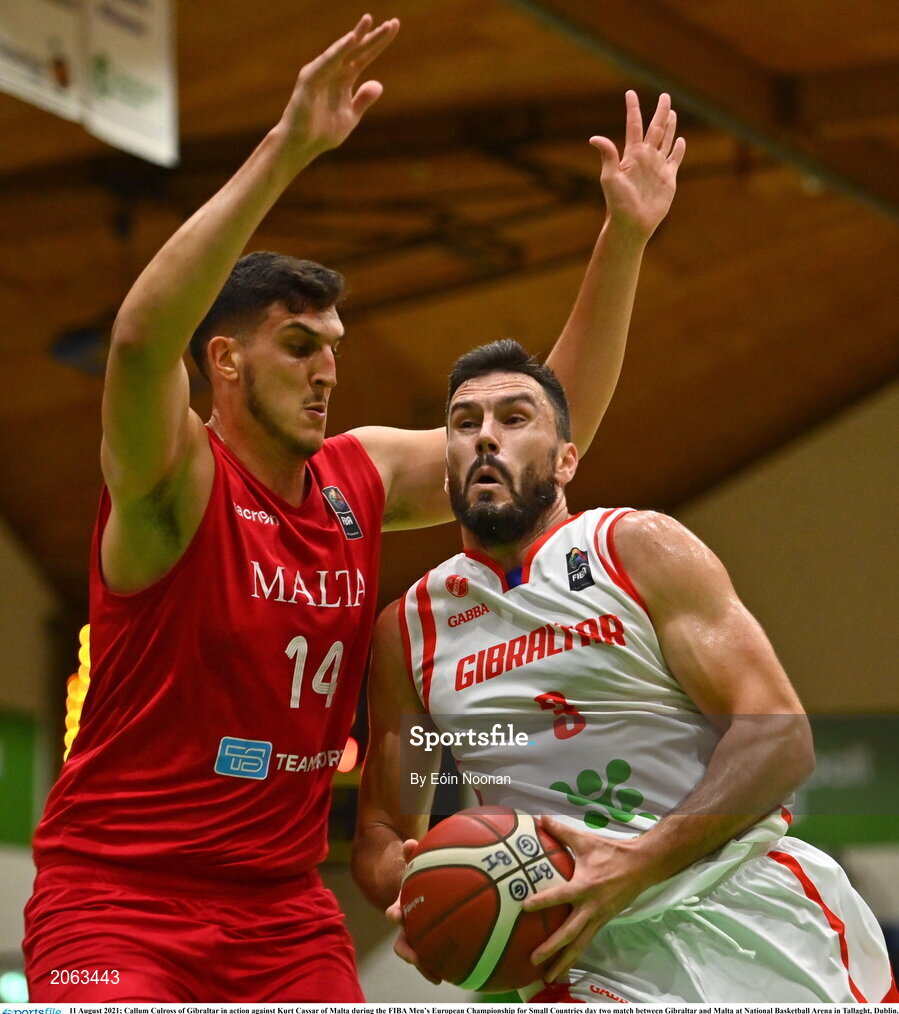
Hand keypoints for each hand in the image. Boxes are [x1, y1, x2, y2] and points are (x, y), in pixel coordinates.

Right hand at [278, 14, 399, 161]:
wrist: (302, 145)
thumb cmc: (322, 132)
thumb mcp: (350, 116)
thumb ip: (363, 100)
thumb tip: (379, 85)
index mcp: (344, 79)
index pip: (365, 56)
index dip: (379, 43)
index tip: (394, 27)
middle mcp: (333, 71)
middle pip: (357, 49)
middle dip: (373, 35)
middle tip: (392, 23)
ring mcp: (320, 73)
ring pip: (342, 51)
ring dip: (355, 36)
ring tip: (370, 21)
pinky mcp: (310, 79)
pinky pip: (327, 62)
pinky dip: (339, 51)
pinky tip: (352, 39)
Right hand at [386, 838, 442, 985]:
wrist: (421, 888)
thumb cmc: (419, 874)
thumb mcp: (415, 864)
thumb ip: (412, 854)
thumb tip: (410, 843)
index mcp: (403, 907)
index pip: (394, 912)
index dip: (394, 914)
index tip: (396, 915)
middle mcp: (409, 925)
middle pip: (403, 943)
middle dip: (407, 952)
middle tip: (414, 958)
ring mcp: (421, 936)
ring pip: (420, 954)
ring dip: (426, 966)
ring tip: (437, 976)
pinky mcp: (435, 943)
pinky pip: (440, 954)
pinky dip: (447, 961)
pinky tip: (464, 968)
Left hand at [522, 816, 654, 982]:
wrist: (642, 866)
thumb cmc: (611, 852)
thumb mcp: (586, 840)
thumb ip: (562, 831)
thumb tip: (540, 819)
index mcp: (586, 886)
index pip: (561, 896)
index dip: (544, 901)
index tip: (525, 906)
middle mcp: (592, 907)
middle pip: (571, 933)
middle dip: (552, 947)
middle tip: (533, 959)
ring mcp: (599, 918)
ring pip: (580, 944)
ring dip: (564, 961)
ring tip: (547, 977)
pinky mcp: (603, 922)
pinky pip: (587, 941)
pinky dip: (575, 954)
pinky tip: (563, 965)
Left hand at [591, 91, 685, 239]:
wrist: (632, 223)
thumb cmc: (618, 203)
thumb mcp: (610, 178)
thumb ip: (607, 156)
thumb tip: (594, 138)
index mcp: (631, 155)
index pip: (634, 126)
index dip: (633, 109)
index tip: (630, 93)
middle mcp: (645, 158)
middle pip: (655, 128)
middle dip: (660, 112)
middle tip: (665, 95)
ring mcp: (657, 167)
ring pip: (666, 141)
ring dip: (670, 127)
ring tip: (672, 112)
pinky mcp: (668, 179)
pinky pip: (675, 160)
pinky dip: (678, 150)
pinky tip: (680, 141)